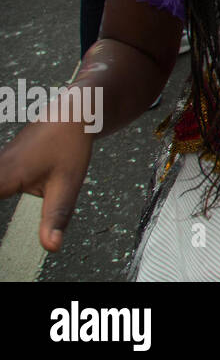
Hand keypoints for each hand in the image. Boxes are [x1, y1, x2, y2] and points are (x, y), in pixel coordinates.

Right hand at [0, 115, 93, 251]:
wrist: (73, 113)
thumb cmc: (71, 146)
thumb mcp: (68, 185)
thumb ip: (56, 217)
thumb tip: (52, 247)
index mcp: (4, 177)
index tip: (2, 228)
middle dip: (0, 209)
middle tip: (27, 193)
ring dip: (3, 196)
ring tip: (36, 183)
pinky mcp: (1, 162)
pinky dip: (2, 187)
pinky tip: (19, 185)